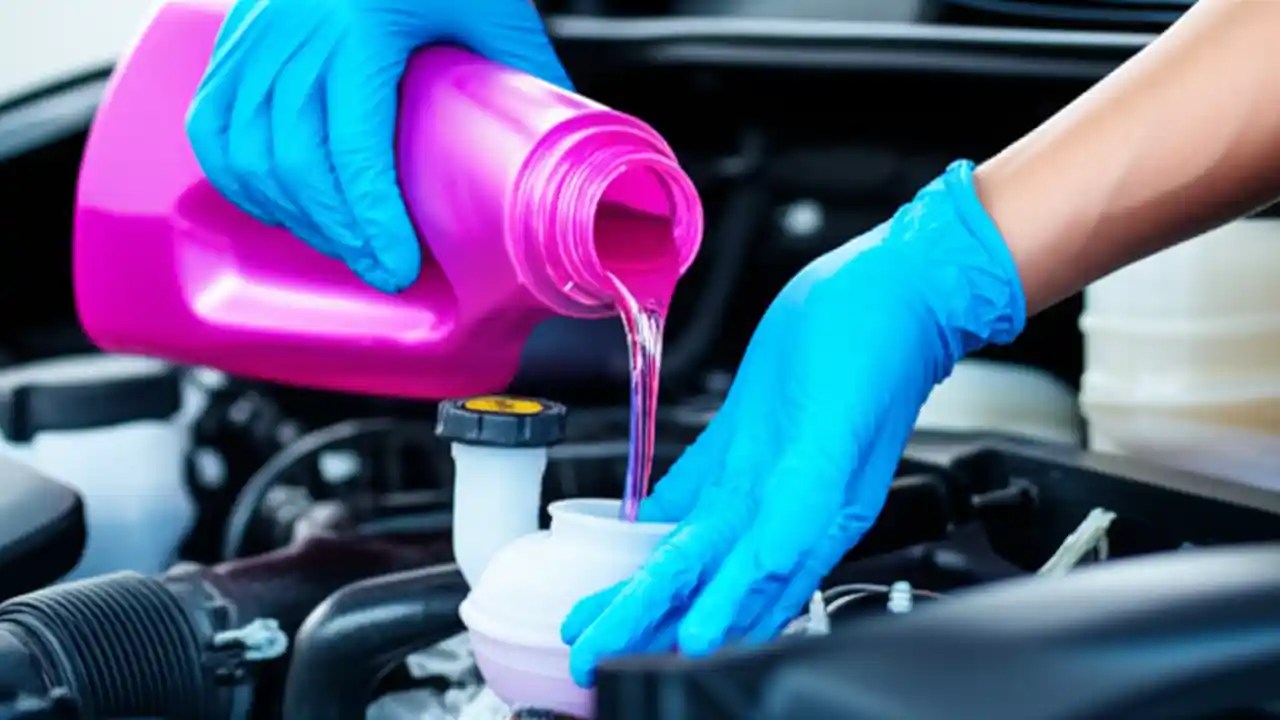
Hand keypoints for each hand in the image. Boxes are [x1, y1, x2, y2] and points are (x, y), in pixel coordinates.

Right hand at [185, 0, 571, 291]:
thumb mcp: (493, 10)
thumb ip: (524, 76)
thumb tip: (554, 156)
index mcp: (360, 24)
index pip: (352, 147)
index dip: (371, 219)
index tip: (397, 266)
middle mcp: (293, 27)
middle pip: (294, 161)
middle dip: (338, 232)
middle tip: (380, 268)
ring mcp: (253, 31)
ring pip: (245, 150)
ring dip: (291, 214)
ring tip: (341, 245)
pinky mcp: (232, 35)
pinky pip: (212, 124)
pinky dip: (239, 178)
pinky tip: (281, 207)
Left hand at [560, 161, 1026, 685]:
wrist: (891, 288)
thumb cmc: (880, 344)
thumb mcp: (843, 429)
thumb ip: (807, 500)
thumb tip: (764, 562)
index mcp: (814, 516)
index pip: (740, 587)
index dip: (693, 620)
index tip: (649, 651)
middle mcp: (784, 507)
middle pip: (703, 577)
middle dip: (645, 617)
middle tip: (591, 651)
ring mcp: (763, 478)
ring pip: (692, 546)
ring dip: (644, 585)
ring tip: (596, 617)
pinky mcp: (744, 444)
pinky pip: (694, 495)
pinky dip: (661, 523)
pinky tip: (634, 540)